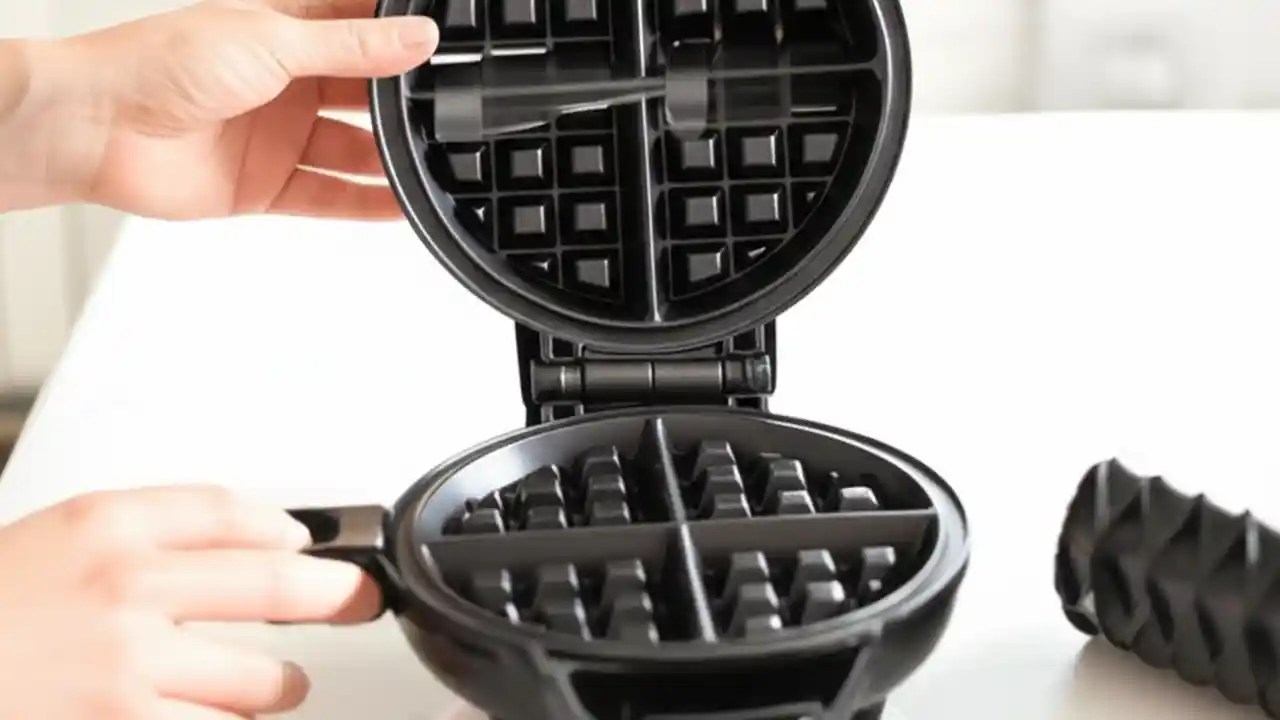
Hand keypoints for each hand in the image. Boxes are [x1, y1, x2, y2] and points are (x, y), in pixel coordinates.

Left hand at [0, 0, 437, 218]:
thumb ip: (353, 47)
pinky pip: (329, 196)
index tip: (449, 45)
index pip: (359, 28)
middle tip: (452, 111)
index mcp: (284, 30)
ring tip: (437, 163)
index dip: (400, 37)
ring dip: (390, 158)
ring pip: (352, 150)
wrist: (97, 128)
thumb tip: (419, 38)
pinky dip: (365, 204)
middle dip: (404, 103)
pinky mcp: (267, 185)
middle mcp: (285, 82)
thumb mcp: (274, 41)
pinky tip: (401, 206)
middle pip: (363, 94)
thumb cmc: (161, 63)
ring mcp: (278, 135)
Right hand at [0, 485, 380, 718]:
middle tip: (357, 600)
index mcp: (103, 528)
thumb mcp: (49, 543)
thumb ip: (144, 532)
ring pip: (261, 683)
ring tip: (278, 685)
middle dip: (339, 596)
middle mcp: (129, 591)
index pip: (232, 512)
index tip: (311, 544)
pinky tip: (217, 716)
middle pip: (279, 584)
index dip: (289, 529)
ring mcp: (130, 671)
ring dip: (279, 688)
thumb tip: (254, 536)